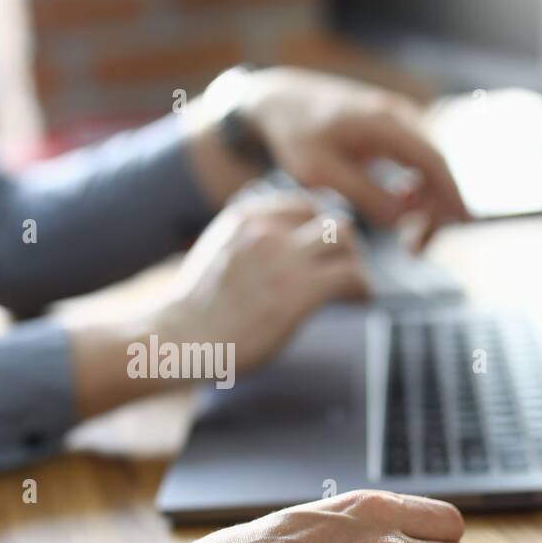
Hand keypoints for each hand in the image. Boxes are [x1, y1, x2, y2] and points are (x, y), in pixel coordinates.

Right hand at [65, 192, 368, 416]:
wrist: (179, 339)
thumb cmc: (195, 311)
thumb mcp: (217, 255)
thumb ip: (248, 243)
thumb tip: (277, 250)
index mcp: (244, 217)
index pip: (301, 204)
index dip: (318, 227)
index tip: (323, 251)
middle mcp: (266, 229)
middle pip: (327, 216)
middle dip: (343, 243)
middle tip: (344, 268)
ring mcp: (283, 257)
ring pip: (344, 237)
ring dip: (355, 261)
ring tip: (353, 287)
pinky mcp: (300, 290)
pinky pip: (351, 274)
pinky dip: (362, 288)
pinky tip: (358, 302)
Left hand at [189, 67, 470, 245]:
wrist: (283, 102)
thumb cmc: (297, 135)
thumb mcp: (321, 171)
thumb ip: (362, 194)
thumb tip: (401, 220)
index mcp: (384, 121)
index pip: (433, 161)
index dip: (452, 194)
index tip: (462, 225)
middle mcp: (401, 117)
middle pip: (437, 168)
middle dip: (434, 211)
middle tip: (414, 250)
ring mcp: (401, 123)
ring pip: (430, 169)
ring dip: (426, 204)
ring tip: (407, 239)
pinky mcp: (395, 134)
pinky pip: (418, 165)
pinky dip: (416, 191)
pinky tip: (399, 209)